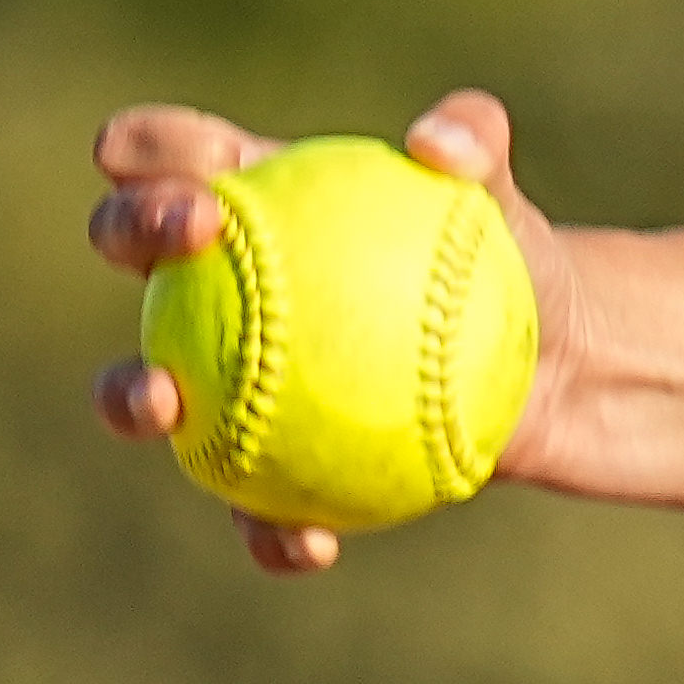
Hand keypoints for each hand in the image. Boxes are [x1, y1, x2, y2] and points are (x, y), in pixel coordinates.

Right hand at [87, 90, 579, 575]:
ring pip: (153, 391)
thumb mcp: (502, 194)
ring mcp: (232, 382)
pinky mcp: (270, 466)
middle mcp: (219, 290)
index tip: (178, 158)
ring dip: (130, 394)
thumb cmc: (511, 254)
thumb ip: (475, 141)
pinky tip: (310, 541)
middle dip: (128, 230)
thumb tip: (433, 144)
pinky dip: (273, 531)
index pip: (182, 161)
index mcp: (253, 203)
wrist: (554, 359)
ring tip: (161, 397)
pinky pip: (256, 510)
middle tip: (190, 234)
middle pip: (137, 254)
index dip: (152, 149)